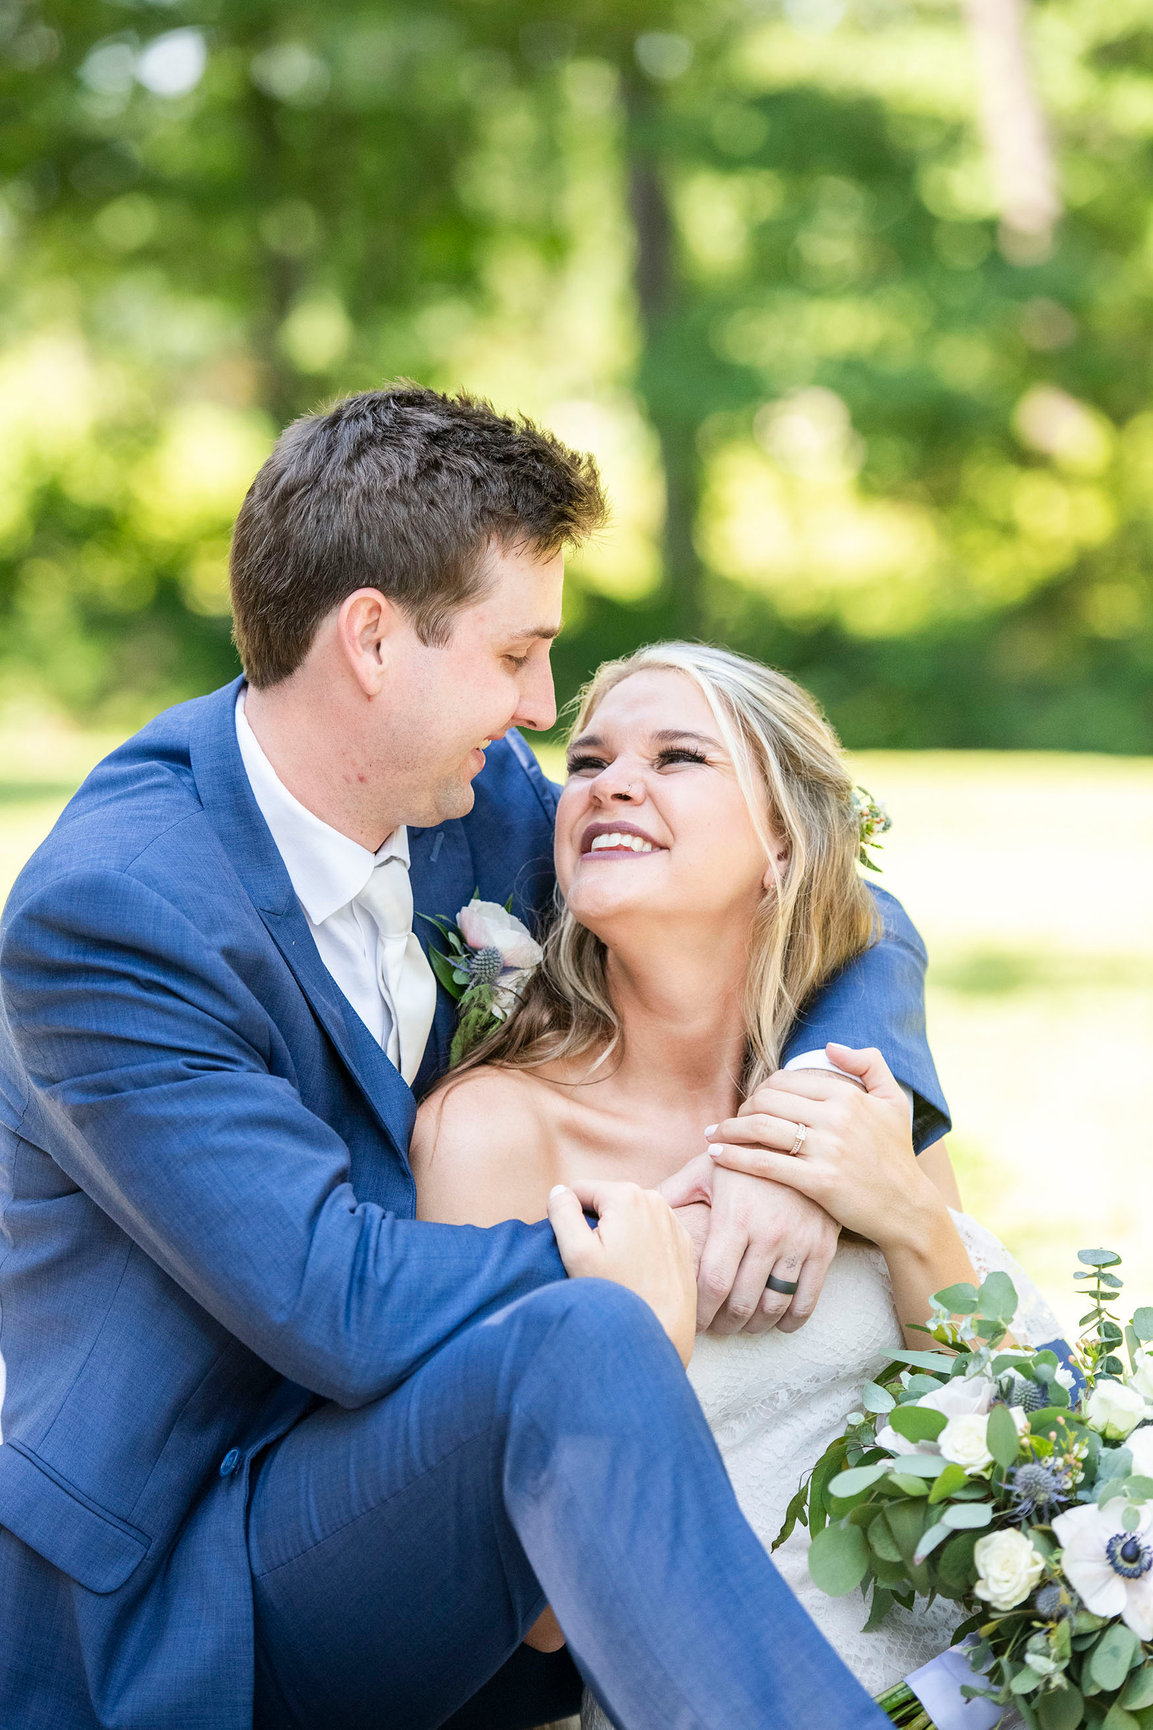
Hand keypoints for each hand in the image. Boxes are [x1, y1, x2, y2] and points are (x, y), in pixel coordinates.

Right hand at [547, 1179, 696, 1365]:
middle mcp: (655, 1198)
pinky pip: (650, 1232)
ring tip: (620, 1269)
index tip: (579, 1247)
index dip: (570, 1217)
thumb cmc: (619, 1293)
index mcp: (626, 1195)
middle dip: (596, 1225)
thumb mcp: (577, 1252)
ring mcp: (672, 1220)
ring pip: (628, 1217)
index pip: (579, 1190)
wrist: (665, 1330)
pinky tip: (639, 1272)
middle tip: (599, 1261)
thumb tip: (559, 1191)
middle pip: (606, 1202)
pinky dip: (640, 1245)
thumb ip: (562, 1212)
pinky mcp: (682, 1241)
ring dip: (618, 1234)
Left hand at [659, 1153, 838, 1335]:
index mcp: (735, 1218)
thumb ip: (671, 1194)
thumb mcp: (705, 1169)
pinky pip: (808, 1298)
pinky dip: (792, 1320)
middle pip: (742, 1301)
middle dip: (724, 1324)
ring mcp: (798, 1242)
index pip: (713, 1282)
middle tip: (714, 1329)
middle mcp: (768, 1233)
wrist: (799, 1141)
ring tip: (741, 1326)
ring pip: (774, 1305)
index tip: (691, 1321)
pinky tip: (777, 1323)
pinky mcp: (823, 1247)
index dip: (701, 1311)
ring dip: (755, 1325)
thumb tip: (632, 1212)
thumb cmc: (743, 1157)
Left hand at [706, 1044, 935, 1251]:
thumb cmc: (896, 1155)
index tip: (751, 1104)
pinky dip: (735, 1157)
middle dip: (741, 1109)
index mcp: (847, 1095)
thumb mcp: (893, 1101)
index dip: (760, 1089)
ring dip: (729, 1130)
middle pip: (767, 1100)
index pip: (785, 1080)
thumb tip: (830, 1046)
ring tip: (713, 1136)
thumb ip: (869, 1064)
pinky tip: (717, 1156)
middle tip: (729, 1122)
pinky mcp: (818, 1181)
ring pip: (761, 1128)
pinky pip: (765, 1163)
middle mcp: (836, 1118)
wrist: (907, 1208)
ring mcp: (827, 1150)